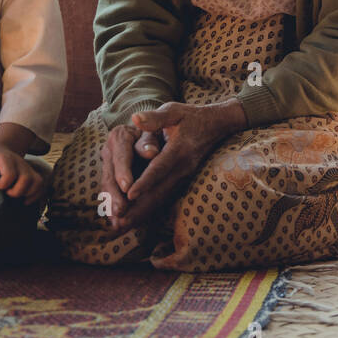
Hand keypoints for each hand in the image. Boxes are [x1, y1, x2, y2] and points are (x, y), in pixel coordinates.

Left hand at [0, 146, 45, 203]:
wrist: (2, 152)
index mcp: (6, 159)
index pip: (10, 174)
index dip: (1, 184)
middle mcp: (20, 163)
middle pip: (26, 180)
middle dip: (15, 191)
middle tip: (5, 192)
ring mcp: (29, 169)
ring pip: (36, 183)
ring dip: (26, 193)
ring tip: (14, 194)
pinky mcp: (33, 174)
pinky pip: (41, 185)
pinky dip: (35, 195)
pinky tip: (24, 199)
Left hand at [101, 101, 243, 231]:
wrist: (217, 125)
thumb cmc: (191, 116)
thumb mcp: (174, 110)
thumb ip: (155, 117)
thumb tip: (135, 119)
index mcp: (179, 149)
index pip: (159, 167)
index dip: (145, 182)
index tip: (129, 195)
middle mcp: (183, 167)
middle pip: (159, 191)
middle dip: (139, 208)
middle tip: (119, 222)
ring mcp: (184, 176)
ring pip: (161, 198)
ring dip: (142, 213)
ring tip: (123, 227)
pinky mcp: (182, 180)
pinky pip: (164, 197)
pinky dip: (150, 209)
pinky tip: (136, 219)